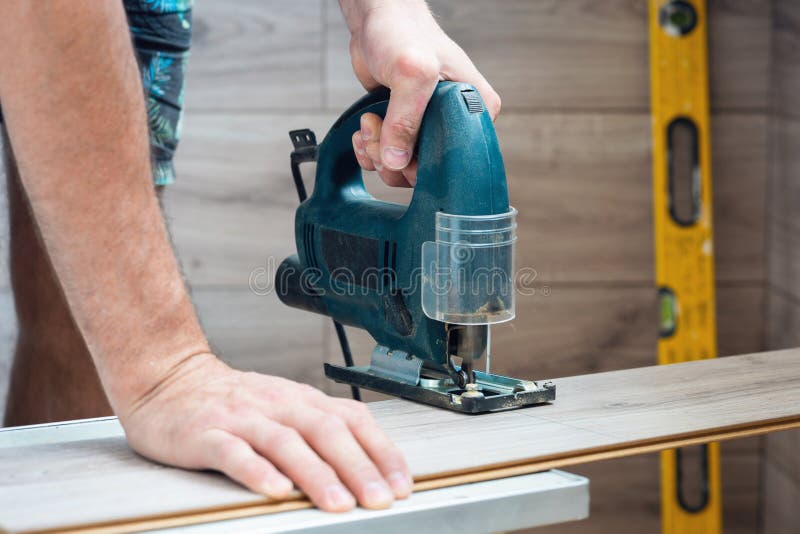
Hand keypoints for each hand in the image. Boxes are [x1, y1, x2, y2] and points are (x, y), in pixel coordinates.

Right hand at [119, 353, 411, 511]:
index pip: (353, 420)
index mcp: (302, 399)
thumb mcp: (284, 406)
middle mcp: (278, 405)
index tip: (402, 483)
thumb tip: (369, 466)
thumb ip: (320, 429)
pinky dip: (258, 472)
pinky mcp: (207, 434)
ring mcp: (243, 418)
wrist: (169, 380)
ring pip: (286, 443)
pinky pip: (235, 453)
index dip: (382, 451)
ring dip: (317, 474)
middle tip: (381, 499)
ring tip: (339, 503)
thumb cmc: (234, 401)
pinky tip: (276, 490)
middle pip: (326, 431)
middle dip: (359, 468)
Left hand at [343, 0, 500, 186]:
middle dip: (394, 159)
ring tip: (370, 123)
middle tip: (379, 131)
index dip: (426, 163)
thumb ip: (405, 119)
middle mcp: (455, 122)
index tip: (404, 145)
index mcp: (474, 110)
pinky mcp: (403, 129)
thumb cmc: (404, 33)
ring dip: (377, 153)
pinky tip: (365, 130)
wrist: (377, 20)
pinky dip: (370, 151)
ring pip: (402, 168)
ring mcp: (427, 128)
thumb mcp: (412, 72)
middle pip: (426, 170)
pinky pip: (387, 159)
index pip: (459, 159)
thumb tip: (396, 161)